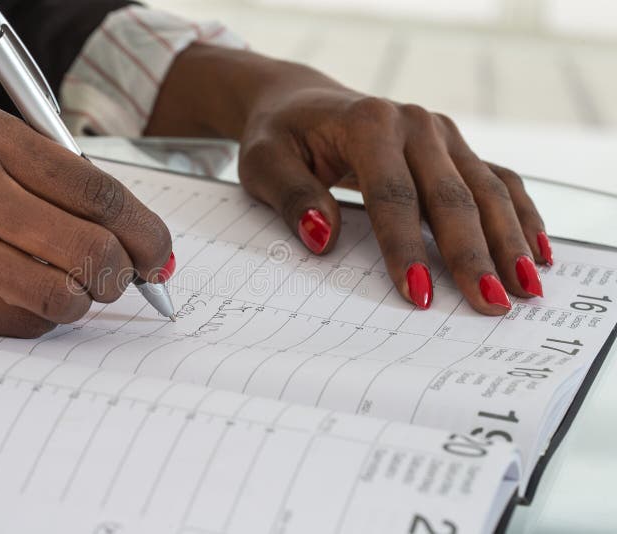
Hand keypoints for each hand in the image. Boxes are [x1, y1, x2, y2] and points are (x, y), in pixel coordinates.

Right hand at [0, 104, 171, 335]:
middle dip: (125, 274)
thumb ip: (42, 174)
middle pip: (93, 247)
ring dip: (83, 301)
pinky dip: (41, 319)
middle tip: (124, 277)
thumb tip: (119, 222)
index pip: (99, 190)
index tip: (157, 250)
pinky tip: (26, 299)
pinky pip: (23, 322)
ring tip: (72, 289)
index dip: (145, 228)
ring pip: (65, 294)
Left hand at [148, 45, 550, 314]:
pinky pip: (497, 181)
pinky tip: (537, 252)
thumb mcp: (265, 164)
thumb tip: (325, 239)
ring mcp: (441, 134)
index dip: (406, 248)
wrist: (300, 104)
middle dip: (472, 254)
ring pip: (487, 189)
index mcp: (368, 123)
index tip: (418, 295)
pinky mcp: (453, 148)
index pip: (393, 195)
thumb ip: (293, 198)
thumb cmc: (280, 139)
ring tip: (525, 289)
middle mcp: (414, 123)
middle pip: (451, 196)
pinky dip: (521, 216)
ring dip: (509, 240)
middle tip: (489, 304)